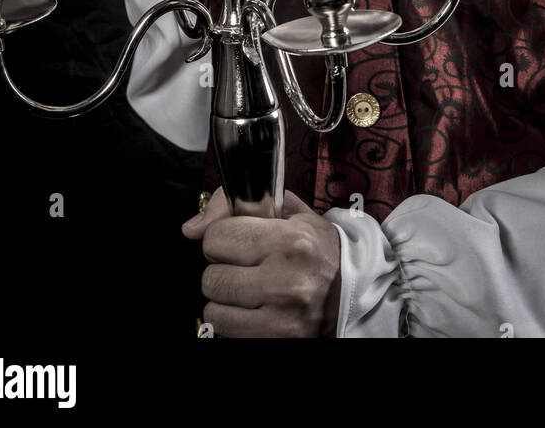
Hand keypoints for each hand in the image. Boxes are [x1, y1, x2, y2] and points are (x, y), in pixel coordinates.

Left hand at [182, 186, 341, 338]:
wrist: (353, 290)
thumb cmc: (317, 248)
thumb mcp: (289, 211)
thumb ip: (237, 204)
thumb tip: (191, 228)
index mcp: (290, 240)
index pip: (216, 237)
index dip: (222, 237)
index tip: (236, 239)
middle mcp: (286, 280)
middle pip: (211, 276)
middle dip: (222, 269)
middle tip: (244, 266)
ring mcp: (282, 317)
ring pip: (213, 309)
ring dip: (226, 298)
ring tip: (249, 289)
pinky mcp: (279, 340)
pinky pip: (226, 331)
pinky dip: (233, 321)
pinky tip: (254, 309)